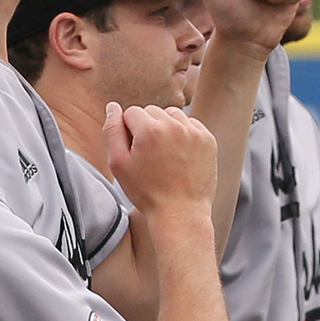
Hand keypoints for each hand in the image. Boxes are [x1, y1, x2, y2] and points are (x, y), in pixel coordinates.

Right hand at [106, 102, 216, 218]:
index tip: (135, 152)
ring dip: (165, 127)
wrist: (181, 213)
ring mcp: (194, 131)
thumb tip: (113, 107)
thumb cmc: (147, 192)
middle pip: (152, 111)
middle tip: (149, 155)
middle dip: (147, 127)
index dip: (129, 132)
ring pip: (172, 114)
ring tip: (164, 153)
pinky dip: (183, 133)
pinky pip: (190, 124)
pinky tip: (179, 153)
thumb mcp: (119, 164)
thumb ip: (112, 131)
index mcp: (149, 129)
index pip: (131, 112)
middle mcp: (173, 125)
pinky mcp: (207, 139)